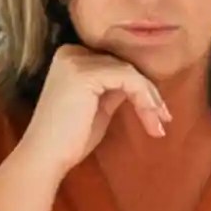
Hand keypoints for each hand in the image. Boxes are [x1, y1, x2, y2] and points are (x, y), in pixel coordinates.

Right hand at [17, 45, 171, 177]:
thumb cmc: (71, 139)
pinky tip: (151, 119)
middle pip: (124, 66)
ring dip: (150, 100)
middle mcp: (71, 53)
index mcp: (72, 57)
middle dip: (149, 94)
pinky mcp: (85, 74)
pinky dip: (144, 99)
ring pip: (130, 72)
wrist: (46, 157)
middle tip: (164, 119)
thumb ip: (114, 89)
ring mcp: (76, 61)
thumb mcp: (99, 107)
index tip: (158, 112)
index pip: (115, 64)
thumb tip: (140, 83)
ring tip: (158, 125)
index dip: (140, 86)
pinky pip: (128, 79)